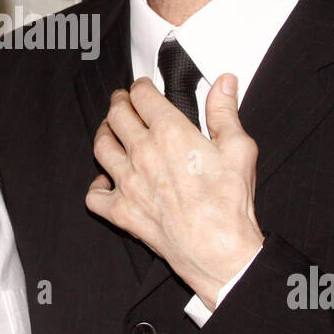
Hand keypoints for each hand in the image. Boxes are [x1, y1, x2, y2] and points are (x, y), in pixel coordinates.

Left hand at [86, 74, 263, 306]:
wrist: (218, 250)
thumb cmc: (229, 203)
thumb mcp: (238, 148)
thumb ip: (225, 112)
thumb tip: (224, 83)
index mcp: (170, 132)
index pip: (142, 97)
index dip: (140, 87)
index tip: (142, 87)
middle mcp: (142, 153)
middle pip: (117, 116)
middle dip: (119, 103)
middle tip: (122, 101)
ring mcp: (127, 182)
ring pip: (101, 147)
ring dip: (104, 133)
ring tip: (109, 129)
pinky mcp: (121, 211)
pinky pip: (95, 195)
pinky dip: (97, 186)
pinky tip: (106, 181)